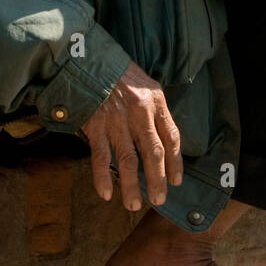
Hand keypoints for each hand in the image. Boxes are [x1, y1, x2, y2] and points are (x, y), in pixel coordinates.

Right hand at [80, 61, 182, 209]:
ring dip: (132, 186)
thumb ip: (155, 111)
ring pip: (128, 161)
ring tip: (134, 205)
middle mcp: (140, 113)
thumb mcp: (146, 86)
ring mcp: (117, 121)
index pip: (172, 138)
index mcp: (156, 103)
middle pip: (154, 154)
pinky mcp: (96, 125)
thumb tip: (163, 141)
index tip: (176, 181)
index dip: (175, 163)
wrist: (89, 61)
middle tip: (159, 200)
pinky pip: (101, 157)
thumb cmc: (120, 74)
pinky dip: (102, 177)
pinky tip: (106, 194)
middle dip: (157, 180)